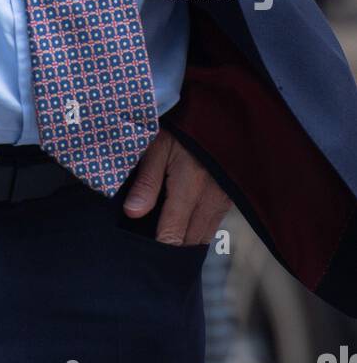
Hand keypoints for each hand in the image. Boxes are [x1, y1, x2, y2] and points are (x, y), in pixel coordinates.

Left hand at [122, 130, 232, 244]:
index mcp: (189, 185)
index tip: (140, 251)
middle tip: (150, 247)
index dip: (157, 248)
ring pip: (204, 235)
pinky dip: (198, 228)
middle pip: (190, 241)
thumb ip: (146, 181)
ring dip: (186, 240)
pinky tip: (183, 222)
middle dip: (172, 248)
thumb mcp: (157, 146)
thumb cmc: (182, 126)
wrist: (220, 111)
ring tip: (165, 236)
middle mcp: (211, 197)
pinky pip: (214, 224)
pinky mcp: (231, 196)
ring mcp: (224, 199)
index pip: (173, 234)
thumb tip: (132, 214)